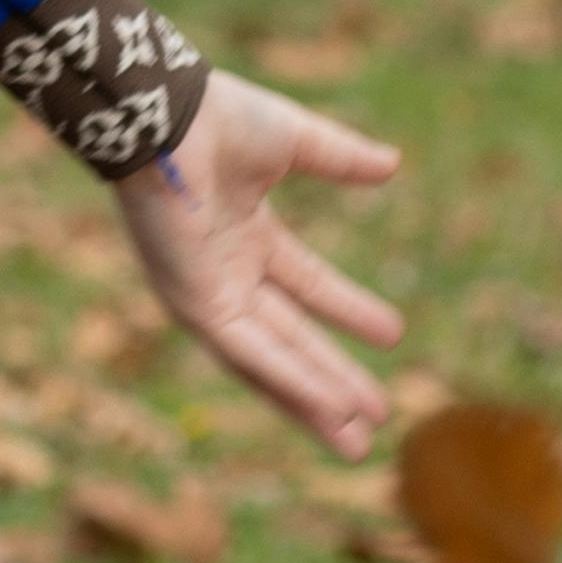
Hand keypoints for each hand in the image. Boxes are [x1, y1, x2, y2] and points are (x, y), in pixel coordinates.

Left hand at [114, 67, 403, 455]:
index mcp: (246, 232)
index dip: (348, 311)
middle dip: (331, 381)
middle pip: (290, 339)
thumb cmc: (217, 118)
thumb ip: (342, 158)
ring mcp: (208, 293)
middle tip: (375, 418)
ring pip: (269, 362)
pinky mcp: (194, 307)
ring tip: (356, 444)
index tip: (394, 336)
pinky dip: (288, 383)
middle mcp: (226, 271)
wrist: (167, 119)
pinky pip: (249, 356)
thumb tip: (393, 164)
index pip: (306, 284)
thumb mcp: (297, 141)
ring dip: (312, 402)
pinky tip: (327, 408)